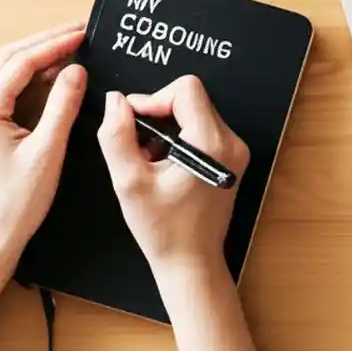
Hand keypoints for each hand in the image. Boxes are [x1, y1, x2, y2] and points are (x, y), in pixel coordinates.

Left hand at [0, 22, 87, 262]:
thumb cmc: (16, 203)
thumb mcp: (48, 152)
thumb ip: (62, 106)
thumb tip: (75, 69)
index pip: (20, 62)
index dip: (54, 44)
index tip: (83, 34)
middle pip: (4, 57)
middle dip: (42, 42)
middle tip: (77, 32)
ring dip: (24, 54)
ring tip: (59, 50)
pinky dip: (15, 73)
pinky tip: (40, 77)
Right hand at [98, 76, 249, 270]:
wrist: (191, 261)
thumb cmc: (162, 229)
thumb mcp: (129, 182)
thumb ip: (117, 136)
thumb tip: (116, 100)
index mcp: (213, 143)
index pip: (186, 89)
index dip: (153, 98)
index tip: (133, 122)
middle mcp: (232, 142)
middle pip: (191, 98)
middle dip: (158, 116)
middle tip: (139, 148)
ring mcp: (235, 150)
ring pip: (195, 112)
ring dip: (166, 128)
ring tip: (150, 162)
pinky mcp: (231, 157)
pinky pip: (202, 129)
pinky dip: (178, 139)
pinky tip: (164, 167)